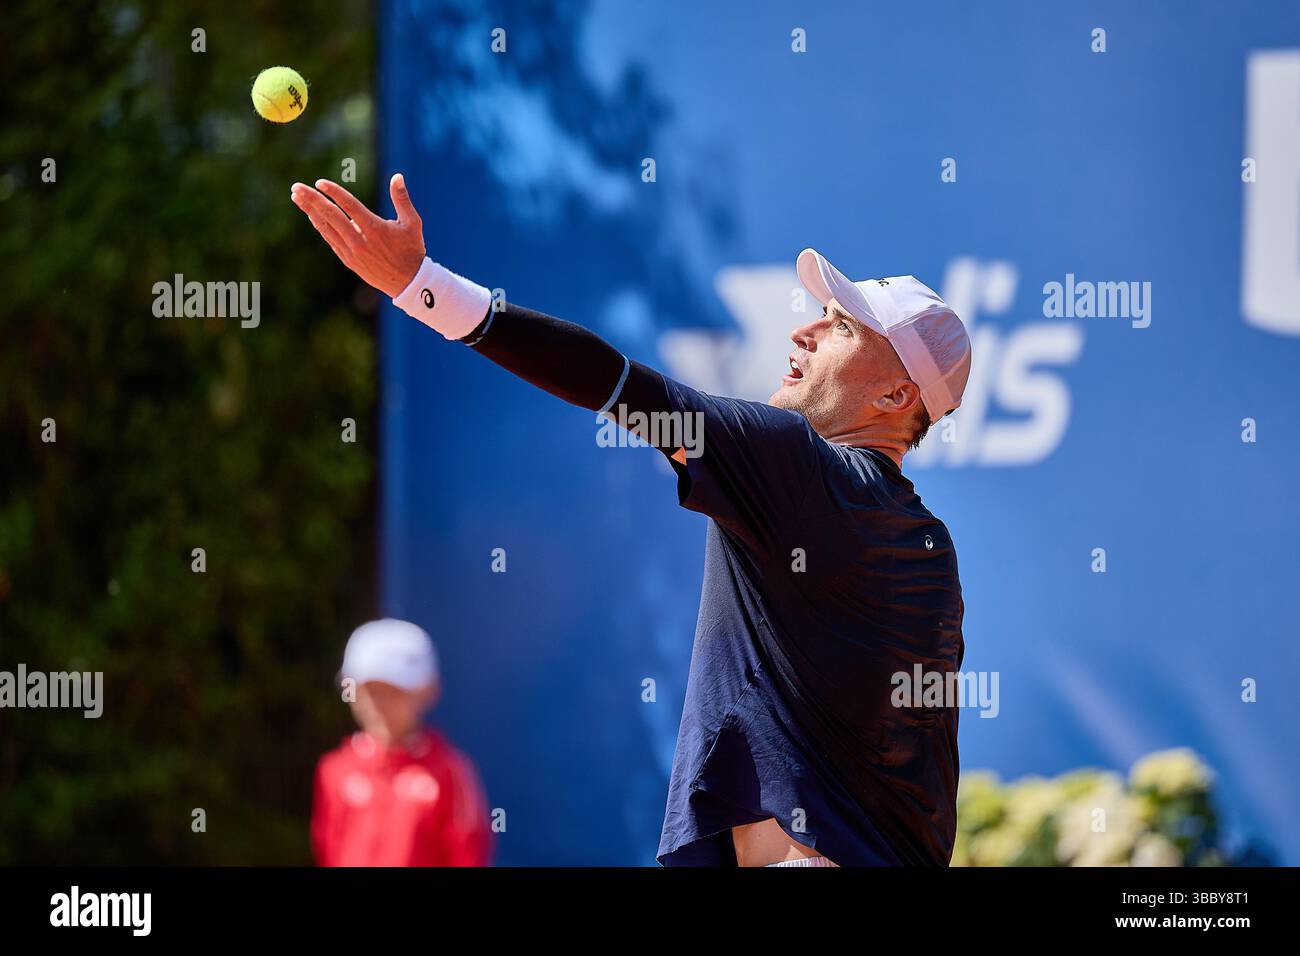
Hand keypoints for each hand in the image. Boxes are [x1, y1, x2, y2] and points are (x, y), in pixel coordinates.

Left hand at [290, 173, 426, 297]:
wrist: (408, 282)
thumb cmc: (412, 250)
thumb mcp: (412, 223)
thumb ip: (402, 199)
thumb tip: (397, 176)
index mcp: (374, 228)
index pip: (349, 205)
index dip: (333, 192)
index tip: (320, 182)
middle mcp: (359, 240)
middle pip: (330, 215)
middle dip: (311, 199)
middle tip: (296, 187)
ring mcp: (352, 251)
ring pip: (326, 227)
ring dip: (310, 211)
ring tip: (296, 197)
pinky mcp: (348, 260)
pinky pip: (330, 239)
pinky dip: (320, 226)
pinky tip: (312, 215)